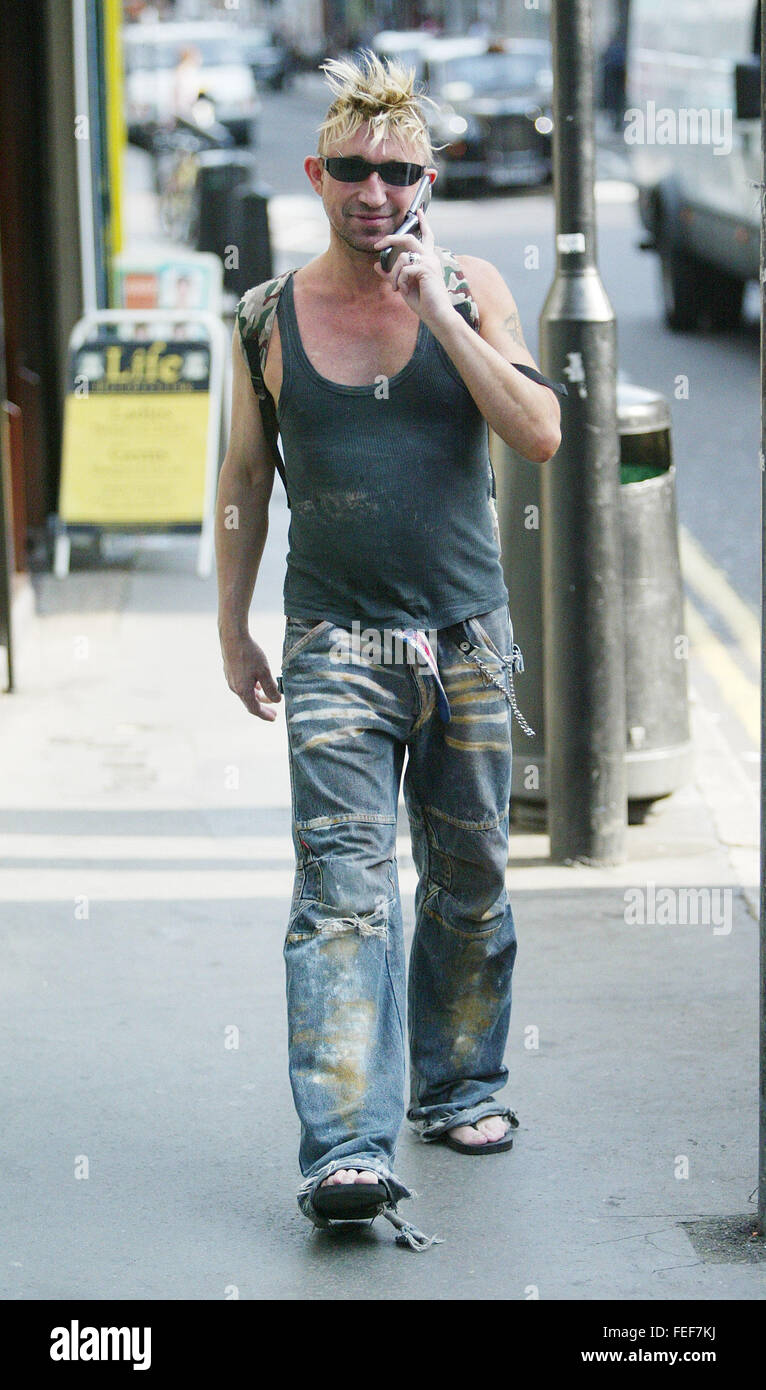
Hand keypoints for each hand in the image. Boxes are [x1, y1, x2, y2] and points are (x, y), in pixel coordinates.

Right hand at [220, 630, 280, 720]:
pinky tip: (257, 683)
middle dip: (263, 707)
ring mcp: (230, 680)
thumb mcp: (265, 672)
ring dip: (258, 697)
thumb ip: (271, 688)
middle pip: (250, 702)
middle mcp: (235, 688)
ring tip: (268, 696)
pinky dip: (251, 688)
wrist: (232, 638)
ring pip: (246, 693)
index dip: (265, 715)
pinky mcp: (229, 672)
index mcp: (243, 690)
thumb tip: (277, 700)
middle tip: (274, 711)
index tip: (274, 718)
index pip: (255, 709)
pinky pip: (242, 685)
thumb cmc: (250, 654)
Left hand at [373, 210, 451, 329]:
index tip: (418, 210)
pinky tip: (405, 290)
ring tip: (397, 288)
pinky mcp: (427, 269)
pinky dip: (401, 281)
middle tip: (377, 246)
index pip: (427, 235)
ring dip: (394, 274)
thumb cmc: (424, 302)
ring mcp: (430, 262)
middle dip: (391, 239)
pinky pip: (405, 269)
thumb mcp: (404, 286)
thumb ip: (392, 275)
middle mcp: (430, 257)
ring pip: (402, 257)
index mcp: (428, 259)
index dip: (422, 222)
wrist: (437, 316)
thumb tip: (377, 265)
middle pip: (408, 238)